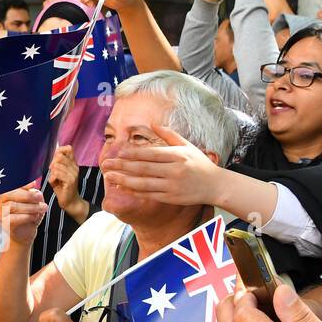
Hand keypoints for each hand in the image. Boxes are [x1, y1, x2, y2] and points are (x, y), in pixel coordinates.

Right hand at [0, 184, 47, 244]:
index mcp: (7, 193)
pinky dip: (27, 216)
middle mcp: (1, 202)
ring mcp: (1, 213)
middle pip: (10, 194)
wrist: (26, 232)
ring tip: (41, 208)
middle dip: (28, 195)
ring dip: (30, 207)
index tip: (33, 184)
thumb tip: (35, 190)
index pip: (11, 185)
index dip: (21, 184)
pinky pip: (14, 218)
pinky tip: (35, 216)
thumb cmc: (29, 214)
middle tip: (40, 198)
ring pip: (13, 206)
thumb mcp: (33, 201)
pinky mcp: (5, 223)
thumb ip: (33, 193)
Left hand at [47, 145, 79, 209]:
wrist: (70, 201)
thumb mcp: (59, 173)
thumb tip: (53, 154)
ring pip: (56, 165)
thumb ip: (57, 163)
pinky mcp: (70, 180)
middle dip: (52, 164)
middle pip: (59, 156)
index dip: (59, 152)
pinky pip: (57, 173)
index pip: (68, 148)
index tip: (55, 162)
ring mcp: (74, 173)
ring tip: (55, 180)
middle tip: (53, 173)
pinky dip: (52, 179)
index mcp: (73, 163)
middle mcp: (75, 167)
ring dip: (52, 174)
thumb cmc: (62, 187)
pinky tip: (55, 183)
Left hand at [100, 123, 223, 206]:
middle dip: (122, 166)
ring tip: (110, 176)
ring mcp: (172, 186)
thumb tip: (153, 123)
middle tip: (106, 164)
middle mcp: (174, 171)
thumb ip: (169, 135)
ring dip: (124, 180)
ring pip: (143, 183)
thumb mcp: (187, 146)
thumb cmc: (200, 163)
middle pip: (144, 168)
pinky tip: (123, 187)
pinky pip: (149, 194)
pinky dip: (134, 191)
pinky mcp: (171, 198)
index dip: (134, 153)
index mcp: (177, 156)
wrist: (215, 185)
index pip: (151, 154)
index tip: (119, 152)